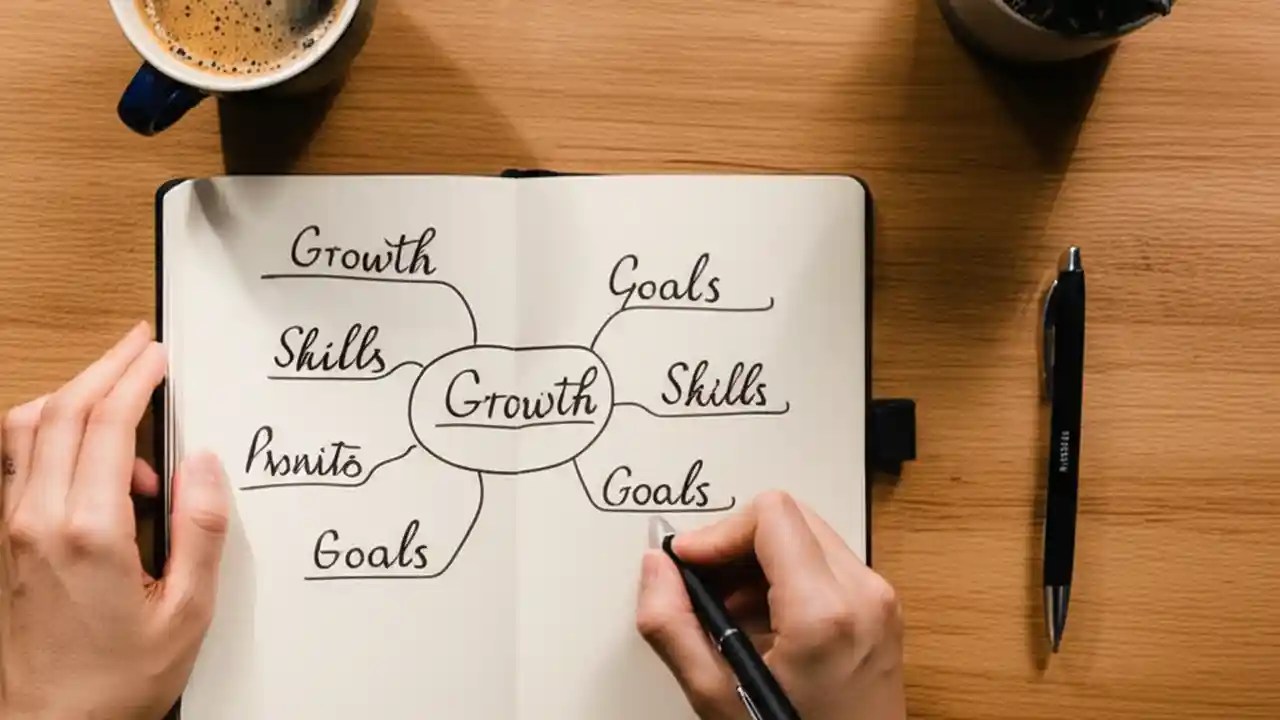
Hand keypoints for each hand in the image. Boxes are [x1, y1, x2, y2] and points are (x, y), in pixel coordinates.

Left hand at [0, 323, 230, 719]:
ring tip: (119, 394)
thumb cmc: (117, 680)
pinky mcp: (6, 541)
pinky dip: (51, 434)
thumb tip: (202, 464)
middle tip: (139, 346)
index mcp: (87, 531)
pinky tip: (91, 455)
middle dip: (103, 368)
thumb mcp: (186, 612)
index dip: (134, 378)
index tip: (158, 354)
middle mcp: (38, 520)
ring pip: (27, 430)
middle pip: (60, 412)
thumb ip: (200, 530)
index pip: (105, 424)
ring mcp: (13, 529)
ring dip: (72, 396)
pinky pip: (18, 461)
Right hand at [636, 491, 906, 719]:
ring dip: (758, 562)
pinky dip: (785, 579)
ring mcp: (879, 602)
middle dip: (736, 545)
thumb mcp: (718, 696)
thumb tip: (657, 569)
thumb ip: (673, 626)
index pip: (770, 514)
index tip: (690, 560)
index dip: (718, 531)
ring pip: (807, 536)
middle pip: (790, 517)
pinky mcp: (881, 611)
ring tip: (730, 613)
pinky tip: (761, 623)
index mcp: (825, 613)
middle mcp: (864, 595)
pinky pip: (826, 564)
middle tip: (704, 585)